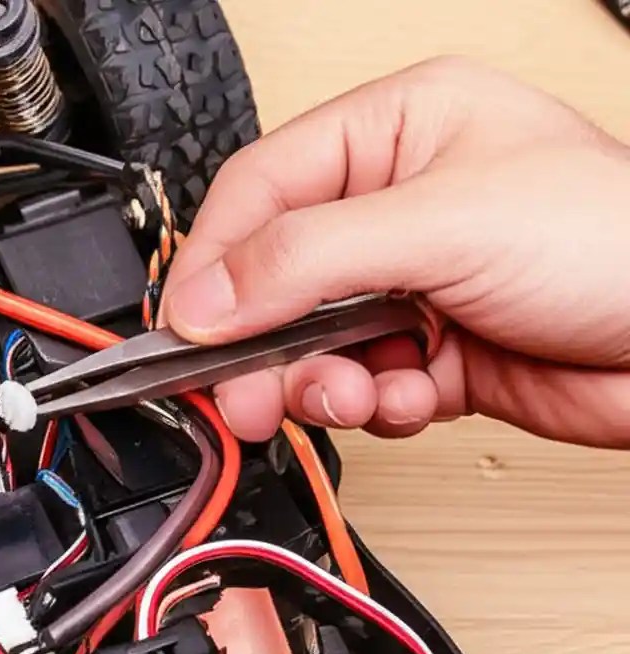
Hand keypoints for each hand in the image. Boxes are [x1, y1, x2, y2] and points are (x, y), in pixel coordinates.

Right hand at [160, 56, 629, 447]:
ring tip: (347, 396)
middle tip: (244, 392)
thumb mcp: (443, 224)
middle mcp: (396, 203)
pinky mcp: (433, 349)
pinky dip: (379, 402)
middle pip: (276, 274)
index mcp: (396, 129)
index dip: (217, 258)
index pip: (263, 187)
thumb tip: (206, 296)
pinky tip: (415, 396)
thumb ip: (307, 257)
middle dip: (263, 339)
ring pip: (312, 340)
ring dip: (321, 381)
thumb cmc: (617, 238)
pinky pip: (362, 383)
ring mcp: (414, 280)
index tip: (189, 323)